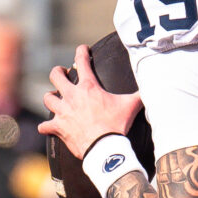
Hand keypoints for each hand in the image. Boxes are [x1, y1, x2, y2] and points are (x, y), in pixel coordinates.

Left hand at [40, 43, 141, 157]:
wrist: (104, 147)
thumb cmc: (117, 125)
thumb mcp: (131, 106)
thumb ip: (139, 94)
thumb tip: (154, 87)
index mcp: (89, 87)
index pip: (81, 61)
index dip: (81, 51)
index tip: (82, 49)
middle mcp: (72, 96)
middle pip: (55, 75)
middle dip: (57, 73)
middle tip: (62, 74)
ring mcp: (63, 112)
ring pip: (47, 98)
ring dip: (50, 98)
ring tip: (54, 99)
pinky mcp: (58, 127)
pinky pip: (44, 126)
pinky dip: (45, 127)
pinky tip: (46, 127)